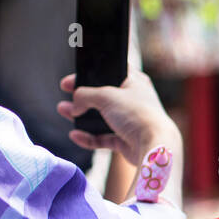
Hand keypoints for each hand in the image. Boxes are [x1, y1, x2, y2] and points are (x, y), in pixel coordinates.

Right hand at [57, 70, 180, 167]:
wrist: (154, 145)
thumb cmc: (135, 114)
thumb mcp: (105, 96)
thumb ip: (84, 95)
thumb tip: (73, 104)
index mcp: (135, 82)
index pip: (110, 72)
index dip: (90, 74)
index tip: (72, 79)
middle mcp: (133, 101)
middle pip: (103, 96)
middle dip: (82, 97)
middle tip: (66, 94)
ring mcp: (130, 122)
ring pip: (101, 118)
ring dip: (82, 116)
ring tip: (63, 111)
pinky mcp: (127, 141)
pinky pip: (104, 138)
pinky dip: (90, 138)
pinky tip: (75, 135)